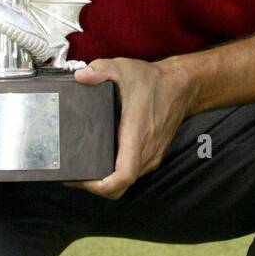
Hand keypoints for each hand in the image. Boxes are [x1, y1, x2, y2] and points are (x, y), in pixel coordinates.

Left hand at [69, 57, 192, 199]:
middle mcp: (146, 151)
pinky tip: (101, 160)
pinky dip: (115, 174)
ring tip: (83, 168)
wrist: (181, 86)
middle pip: (120, 186)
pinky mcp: (153, 155)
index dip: (101, 185)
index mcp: (137, 134)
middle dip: (95, 186)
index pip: (123, 175)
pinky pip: (132, 173)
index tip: (81, 179)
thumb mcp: (123, 68)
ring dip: (105, 181)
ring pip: (126, 182)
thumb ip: (100, 70)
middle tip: (73, 174)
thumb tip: (80, 76)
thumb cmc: (152, 81)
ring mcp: (151, 156)